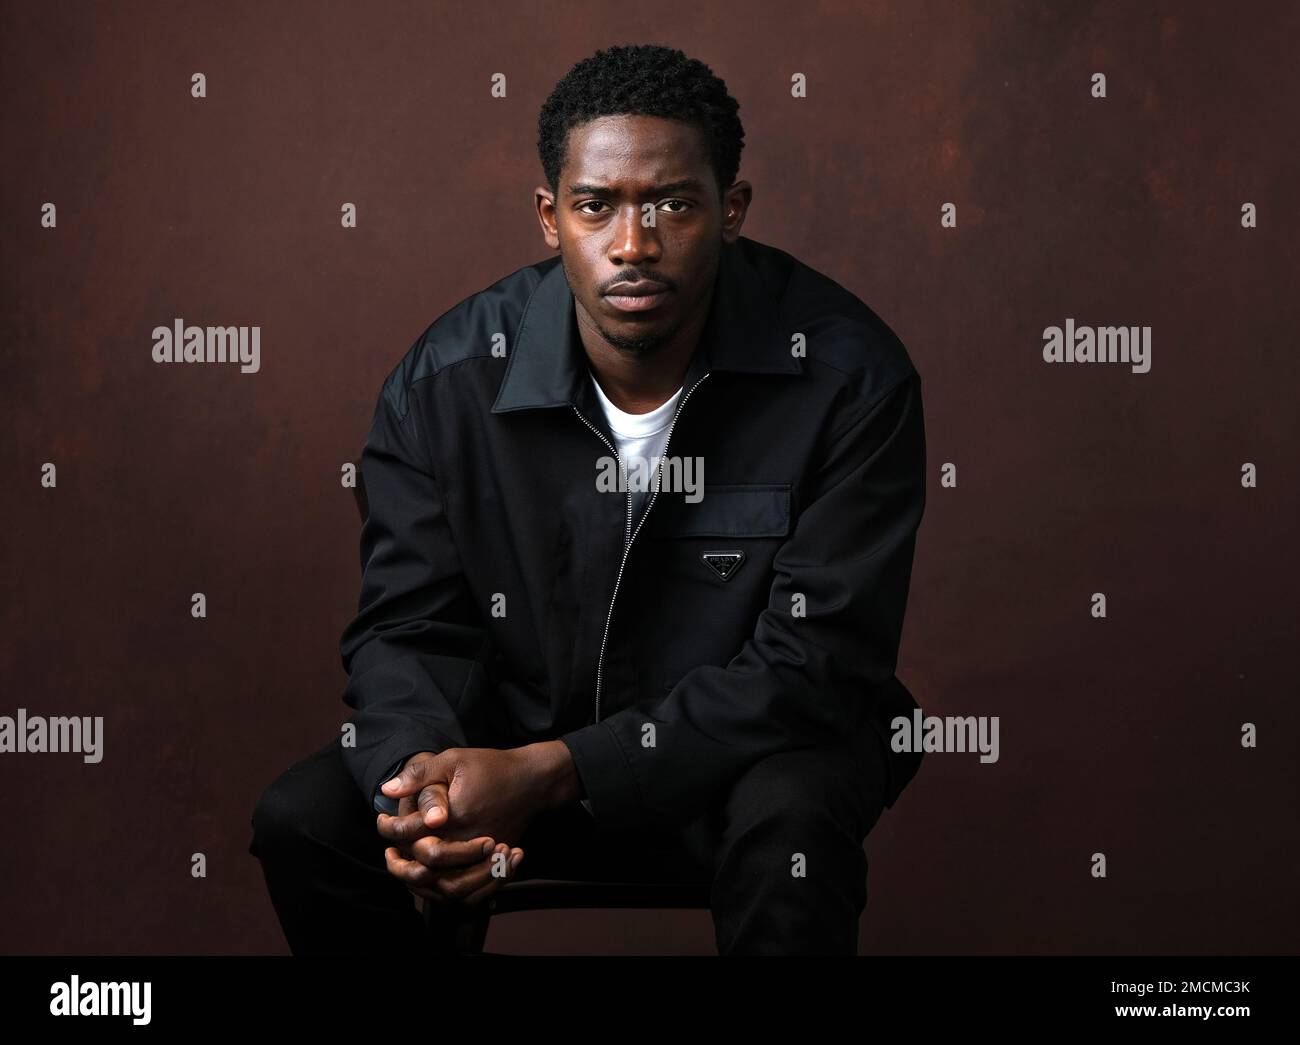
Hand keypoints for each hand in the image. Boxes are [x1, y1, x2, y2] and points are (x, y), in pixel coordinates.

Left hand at [376, 746, 547, 906]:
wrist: (533, 780)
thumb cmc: (493, 767)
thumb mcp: (453, 759)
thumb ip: (419, 775)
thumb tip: (387, 789)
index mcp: (452, 817)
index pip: (409, 835)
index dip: (389, 829)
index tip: (382, 822)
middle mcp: (466, 843)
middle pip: (424, 869)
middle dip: (401, 865)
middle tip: (390, 853)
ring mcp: (482, 858)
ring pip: (446, 889)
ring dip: (422, 884)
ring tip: (407, 869)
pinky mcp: (494, 865)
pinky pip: (470, 893)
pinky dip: (449, 893)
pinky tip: (433, 880)